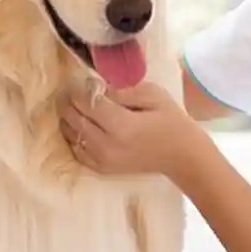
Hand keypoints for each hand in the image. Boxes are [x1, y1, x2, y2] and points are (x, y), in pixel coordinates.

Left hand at [60, 82, 209, 179]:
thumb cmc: (170, 121)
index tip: (82, 82)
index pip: (86, 102)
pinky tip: (82, 127)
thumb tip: (97, 88)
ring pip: (70, 134)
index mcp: (121, 124)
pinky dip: (74, 137)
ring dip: (69, 118)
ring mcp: (102, 160)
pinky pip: (76, 150)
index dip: (79, 89)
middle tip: (75, 92)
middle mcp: (107, 144)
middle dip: (71, 102)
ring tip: (77, 107)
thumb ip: (122, 90)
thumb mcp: (153, 94)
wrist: (181, 156)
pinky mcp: (102, 169)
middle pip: (73, 118)